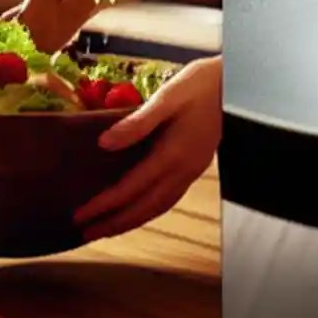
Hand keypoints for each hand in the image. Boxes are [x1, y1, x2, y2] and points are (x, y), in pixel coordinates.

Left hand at [73, 56, 221, 240]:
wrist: (238, 85)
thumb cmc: (201, 85)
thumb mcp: (168, 96)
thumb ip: (137, 122)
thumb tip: (104, 143)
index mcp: (173, 154)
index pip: (131, 188)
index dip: (104, 204)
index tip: (80, 215)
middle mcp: (183, 170)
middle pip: (144, 207)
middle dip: (114, 223)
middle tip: (86, 233)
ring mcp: (192, 172)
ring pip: (158, 207)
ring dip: (131, 221)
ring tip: (106, 229)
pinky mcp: (195, 168)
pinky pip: (168, 199)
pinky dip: (148, 211)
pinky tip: (137, 210)